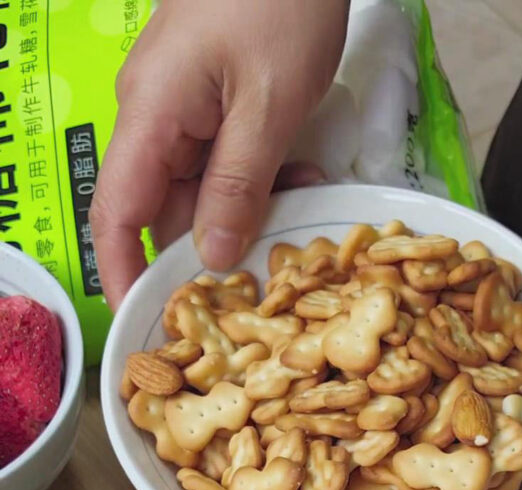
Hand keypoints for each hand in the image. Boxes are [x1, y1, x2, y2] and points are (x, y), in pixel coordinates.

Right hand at [91, 0, 348, 308]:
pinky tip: (305, 174)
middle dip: (211, 246)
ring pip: (203, 187)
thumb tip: (215, 257)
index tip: (143, 325)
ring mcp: (184, 104)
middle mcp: (155, 116)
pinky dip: (262, 175)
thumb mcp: (269, 105)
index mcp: (150, 117)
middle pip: (164, 208)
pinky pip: (227, 157)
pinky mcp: (214, 95)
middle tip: (261, 283)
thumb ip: (240, 186)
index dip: (123, 274)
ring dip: (249, 208)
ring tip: (300, 208)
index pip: (116, 215)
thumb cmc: (277, 1)